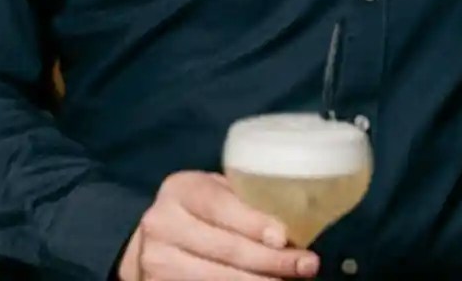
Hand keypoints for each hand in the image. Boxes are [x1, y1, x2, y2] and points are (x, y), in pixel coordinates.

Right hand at [117, 171, 318, 280]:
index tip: (284, 238)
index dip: (254, 223)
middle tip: (307, 265)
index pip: (220, 206)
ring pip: (216, 278)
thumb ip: (247, 201)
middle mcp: (162, 224)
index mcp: (181, 190)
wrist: (154, 240)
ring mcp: (157, 260)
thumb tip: (300, 220)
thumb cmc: (201, 210)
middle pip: (224, 248)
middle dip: (271, 261)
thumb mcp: (217, 192)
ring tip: (290, 280)